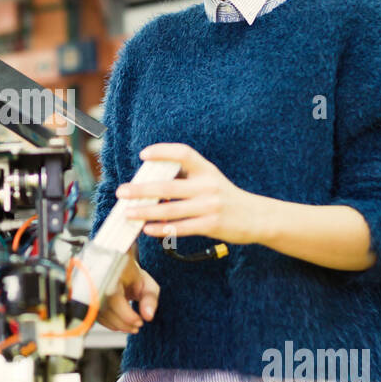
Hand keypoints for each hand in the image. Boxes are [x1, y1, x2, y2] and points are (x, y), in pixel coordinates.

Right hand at [97, 249, 159, 333]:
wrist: (113, 263)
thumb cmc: (130, 273)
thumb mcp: (146, 282)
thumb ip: (150, 298)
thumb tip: (148, 315)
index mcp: (110, 275)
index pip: (115, 300)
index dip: (128, 316)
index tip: (140, 321)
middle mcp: (96, 282)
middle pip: (106, 311)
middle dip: (124, 323)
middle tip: (137, 324)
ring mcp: (89, 291)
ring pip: (100, 316)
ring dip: (117, 325)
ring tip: (131, 324)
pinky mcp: (86, 300)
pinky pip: (96, 316)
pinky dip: (109, 323)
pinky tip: (120, 321)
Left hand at [118, 143, 268, 244]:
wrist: (258, 217)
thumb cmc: (226, 197)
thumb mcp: (211, 178)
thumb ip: (186, 177)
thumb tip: (150, 182)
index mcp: (206, 169)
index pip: (183, 153)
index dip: (162, 151)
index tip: (143, 155)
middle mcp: (207, 185)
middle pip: (168, 185)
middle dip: (141, 189)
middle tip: (122, 191)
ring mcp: (209, 206)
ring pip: (170, 209)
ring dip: (146, 211)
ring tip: (128, 213)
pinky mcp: (211, 225)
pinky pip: (180, 228)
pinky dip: (162, 229)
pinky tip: (147, 229)